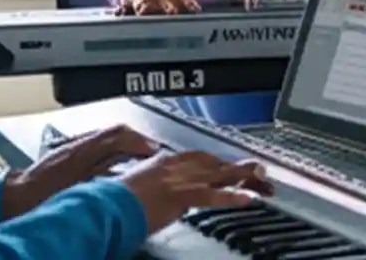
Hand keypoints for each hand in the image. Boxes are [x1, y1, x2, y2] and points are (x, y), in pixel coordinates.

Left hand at [2, 124, 160, 218]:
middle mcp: (80, 142)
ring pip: (106, 136)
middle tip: (151, 151)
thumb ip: (110, 169)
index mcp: (86, 147)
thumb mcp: (83, 185)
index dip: (142, 141)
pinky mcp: (66, 152)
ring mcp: (72, 146)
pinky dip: (111, 150)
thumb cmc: (43, 196)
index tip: (154, 151)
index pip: (122, 133)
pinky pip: (96, 144)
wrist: (14, 196)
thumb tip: (132, 160)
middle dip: (137, 139)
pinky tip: (114, 162)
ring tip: (137, 156)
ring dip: (125, 143)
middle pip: (116, 131)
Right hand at [120, 150, 272, 233]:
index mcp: (162, 162)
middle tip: (259, 169)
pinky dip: (231, 197)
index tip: (233, 164)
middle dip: (237, 168)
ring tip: (263, 179)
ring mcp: (178, 180)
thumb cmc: (112, 202)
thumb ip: (155, 187)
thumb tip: (167, 197)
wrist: (103, 207)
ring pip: (218, 175)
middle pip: (214, 164)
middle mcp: (174, 166)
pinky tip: (248, 198)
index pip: (199, 158)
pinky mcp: (179, 196)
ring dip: (243, 177)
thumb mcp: (136, 187)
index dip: (220, 162)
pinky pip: (211, 196)